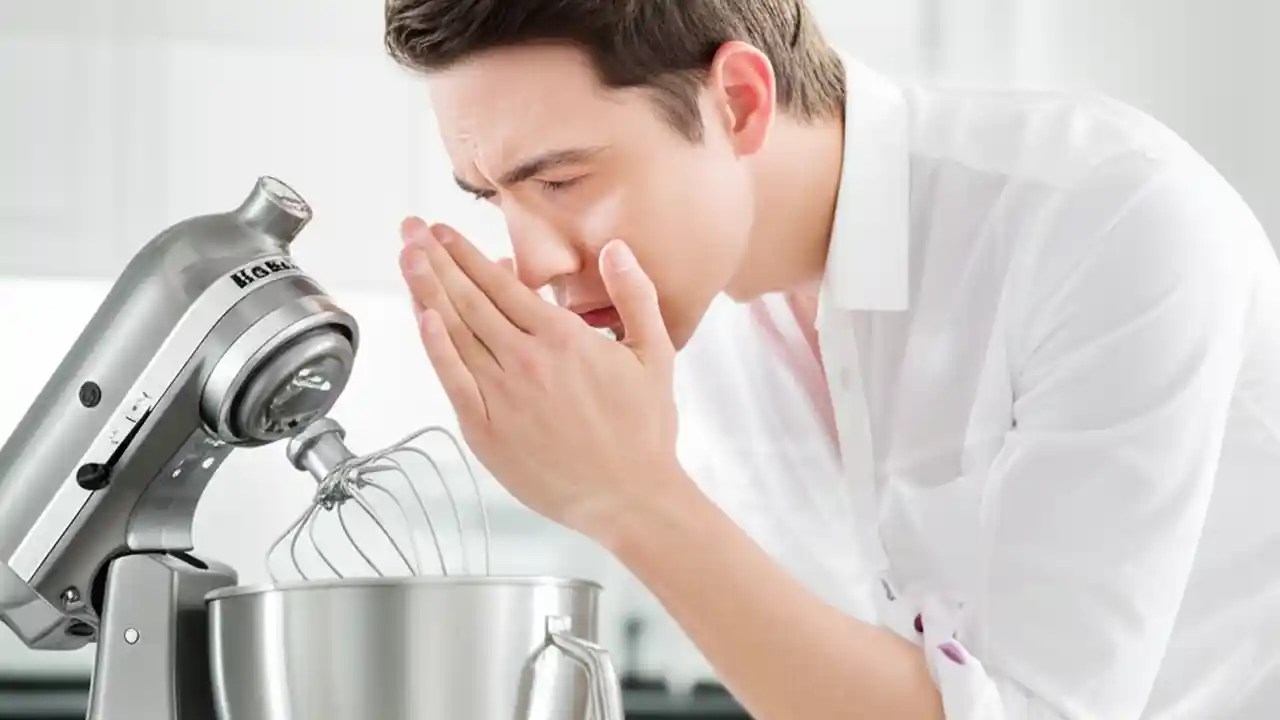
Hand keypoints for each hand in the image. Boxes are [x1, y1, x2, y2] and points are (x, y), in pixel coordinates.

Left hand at [398, 218, 684, 537]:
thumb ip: (635, 296)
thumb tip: (615, 248)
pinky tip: (420, 318)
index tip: (442, 232)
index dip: (466, 254)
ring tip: (405, 259)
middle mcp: (527, 360)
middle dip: (435, 259)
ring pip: (454, 333)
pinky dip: (435, 347)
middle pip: (469, 300)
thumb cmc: (644, 431)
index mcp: (564, 338)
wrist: (631, 498)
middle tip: (409, 229)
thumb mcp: (656, 354)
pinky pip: (453, 381)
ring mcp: (503, 397)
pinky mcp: (487, 432)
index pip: (502, 283)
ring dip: (426, 292)